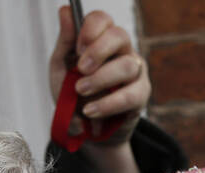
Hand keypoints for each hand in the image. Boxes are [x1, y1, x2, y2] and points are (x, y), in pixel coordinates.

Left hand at [48, 6, 150, 149]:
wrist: (84, 129)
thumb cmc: (74, 94)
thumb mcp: (62, 67)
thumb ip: (66, 41)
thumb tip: (65, 10)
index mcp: (101, 38)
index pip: (103, 19)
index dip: (91, 29)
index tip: (77, 48)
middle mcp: (122, 50)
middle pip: (120, 36)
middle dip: (98, 51)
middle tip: (81, 69)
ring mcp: (135, 71)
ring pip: (127, 66)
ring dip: (101, 79)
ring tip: (81, 91)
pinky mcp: (142, 94)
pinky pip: (130, 95)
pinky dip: (108, 103)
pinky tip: (91, 110)